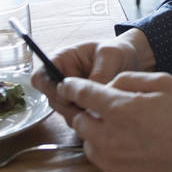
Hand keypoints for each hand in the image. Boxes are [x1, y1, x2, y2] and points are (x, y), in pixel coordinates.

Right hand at [30, 28, 153, 123]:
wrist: (131, 60)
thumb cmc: (117, 51)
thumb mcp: (110, 55)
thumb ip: (99, 73)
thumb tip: (91, 95)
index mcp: (62, 61)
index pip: (40, 77)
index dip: (47, 88)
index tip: (66, 94)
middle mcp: (61, 79)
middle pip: (51, 99)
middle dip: (68, 106)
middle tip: (88, 108)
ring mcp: (70, 95)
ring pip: (64, 112)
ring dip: (78, 115)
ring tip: (100, 109)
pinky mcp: (80, 106)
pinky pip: (77, 118)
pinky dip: (87, 120)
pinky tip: (103, 115)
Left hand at [62, 72, 171, 171]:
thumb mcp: (165, 83)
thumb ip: (129, 79)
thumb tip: (106, 87)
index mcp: (119, 110)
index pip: (81, 95)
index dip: (72, 87)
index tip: (67, 86)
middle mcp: (109, 139)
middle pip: (80, 123)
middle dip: (89, 114)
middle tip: (111, 114)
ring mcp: (112, 167)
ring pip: (90, 148)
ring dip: (101, 139)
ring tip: (130, 138)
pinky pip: (106, 171)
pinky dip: (116, 163)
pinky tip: (139, 159)